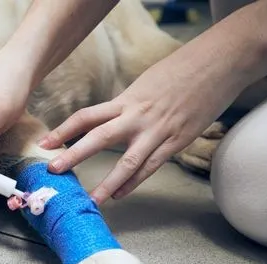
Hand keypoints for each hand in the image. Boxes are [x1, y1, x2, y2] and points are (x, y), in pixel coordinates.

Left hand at [39, 42, 248, 204]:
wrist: (222, 61)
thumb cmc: (183, 70)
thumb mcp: (147, 83)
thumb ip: (128, 104)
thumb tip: (112, 119)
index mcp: (127, 99)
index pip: (87, 116)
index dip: (63, 131)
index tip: (44, 144)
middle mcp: (137, 115)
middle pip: (98, 137)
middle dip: (73, 155)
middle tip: (52, 171)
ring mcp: (158, 130)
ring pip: (126, 161)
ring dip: (106, 182)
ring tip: (90, 200)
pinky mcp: (177, 141)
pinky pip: (151, 166)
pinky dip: (133, 183)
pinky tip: (119, 195)